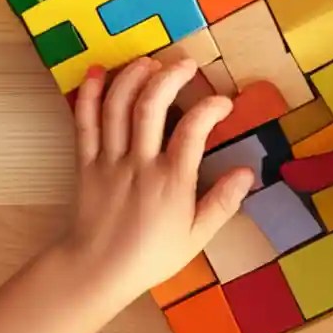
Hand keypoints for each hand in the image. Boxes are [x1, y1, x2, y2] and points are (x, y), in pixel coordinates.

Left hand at [61, 58, 254, 296]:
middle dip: (170, 77)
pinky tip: (98, 72)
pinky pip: (85, 123)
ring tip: (149, 61)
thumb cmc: (151, 255)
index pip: (193, 131)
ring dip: (133, 78)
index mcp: (171, 182)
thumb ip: (222, 203)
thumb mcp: (196, 236)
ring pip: (118, 108)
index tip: (223, 103)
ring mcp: (109, 161)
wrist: (96, 271)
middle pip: (151, 107)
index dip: (211, 108)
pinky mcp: (86, 163)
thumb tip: (247, 172)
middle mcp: (140, 164)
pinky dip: (90, 95)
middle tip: (187, 63)